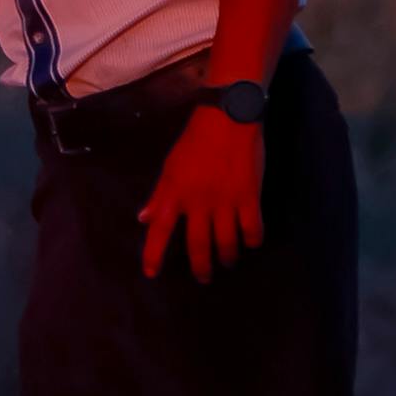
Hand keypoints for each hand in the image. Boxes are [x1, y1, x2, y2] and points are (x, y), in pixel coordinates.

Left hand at [138, 108, 264, 282]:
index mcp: (175, 193)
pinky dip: (252, 240)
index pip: (159, 230)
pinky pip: (252, 229)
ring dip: (226, 257)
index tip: (151, 274)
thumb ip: (159, 195)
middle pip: (197, 245)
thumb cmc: (196, 140)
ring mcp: (225, 201)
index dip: (153, 254)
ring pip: (225, 242)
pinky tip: (250, 242)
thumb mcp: (170, 166)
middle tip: (203, 278)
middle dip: (200, 267)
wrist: (228, 117)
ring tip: (227, 262)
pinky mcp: (250, 197)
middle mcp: (198, 202)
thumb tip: (143, 218)